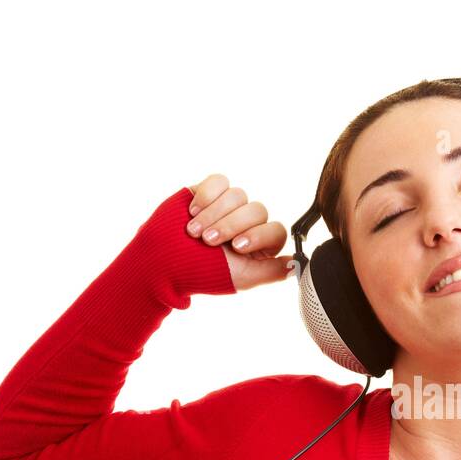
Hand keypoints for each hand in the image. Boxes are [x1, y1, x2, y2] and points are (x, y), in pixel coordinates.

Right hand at [186, 173, 293, 291]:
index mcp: (259, 244)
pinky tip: (192, 211)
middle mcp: (247, 222)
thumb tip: (298, 265)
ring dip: (214, 214)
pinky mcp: (208, 191)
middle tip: (208, 241)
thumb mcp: (240, 279)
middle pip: (257, 210)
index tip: (236, 247)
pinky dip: (206, 196)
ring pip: (238, 195)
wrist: (162, 262)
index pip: (275, 229)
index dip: (258, 235)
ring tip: (194, 232)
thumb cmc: (201, 274)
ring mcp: (228, 206)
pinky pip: (219, 181)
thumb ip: (272, 271)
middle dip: (231, 225)